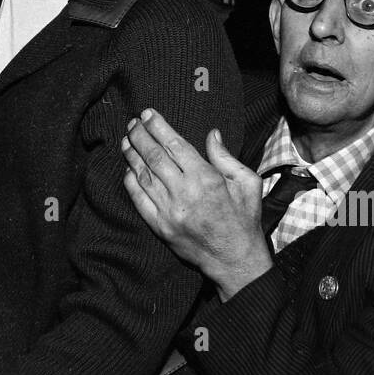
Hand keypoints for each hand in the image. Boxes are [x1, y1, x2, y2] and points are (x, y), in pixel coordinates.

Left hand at [122, 108, 269, 299]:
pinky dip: (131, 183)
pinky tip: (128, 170)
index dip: (158, 126)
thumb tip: (211, 133)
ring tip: (126, 140)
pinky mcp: (160, 227)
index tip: (147, 114)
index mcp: (206, 179)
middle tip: (132, 123)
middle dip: (140, 136)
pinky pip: (139, 200)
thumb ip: (226, 157)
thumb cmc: (244, 219)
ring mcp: (169, 212)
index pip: (174, 145)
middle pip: (154, 157)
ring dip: (132, 156)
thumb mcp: (247, 183)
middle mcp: (184, 193)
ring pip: (143, 176)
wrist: (235, 260)